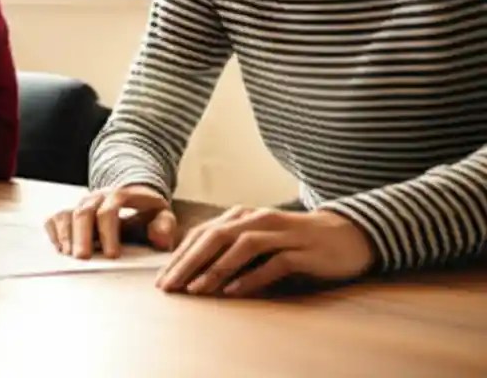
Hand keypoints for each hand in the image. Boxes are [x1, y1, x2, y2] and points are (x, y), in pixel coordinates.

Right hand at [43, 185, 176, 257]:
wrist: (133, 199)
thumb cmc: (147, 213)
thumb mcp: (162, 216)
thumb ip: (165, 226)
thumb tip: (157, 237)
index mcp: (120, 195)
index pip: (109, 210)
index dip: (109, 233)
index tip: (112, 256)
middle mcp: (97, 197)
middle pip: (83, 212)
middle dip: (82, 237)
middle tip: (82, 259)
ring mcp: (82, 204)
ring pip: (66, 214)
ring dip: (66, 235)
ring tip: (68, 256)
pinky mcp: (70, 212)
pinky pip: (54, 218)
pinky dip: (54, 232)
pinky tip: (60, 249)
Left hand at [156, 207, 375, 296]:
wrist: (346, 234)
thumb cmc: (293, 242)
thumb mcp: (257, 241)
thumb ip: (229, 249)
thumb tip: (191, 270)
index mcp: (242, 216)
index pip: (202, 233)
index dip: (179, 256)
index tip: (161, 279)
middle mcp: (258, 219)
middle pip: (215, 237)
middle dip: (188, 263)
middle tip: (169, 286)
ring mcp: (282, 233)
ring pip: (241, 246)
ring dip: (216, 269)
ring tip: (196, 289)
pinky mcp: (303, 250)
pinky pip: (274, 263)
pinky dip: (252, 276)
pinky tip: (234, 291)